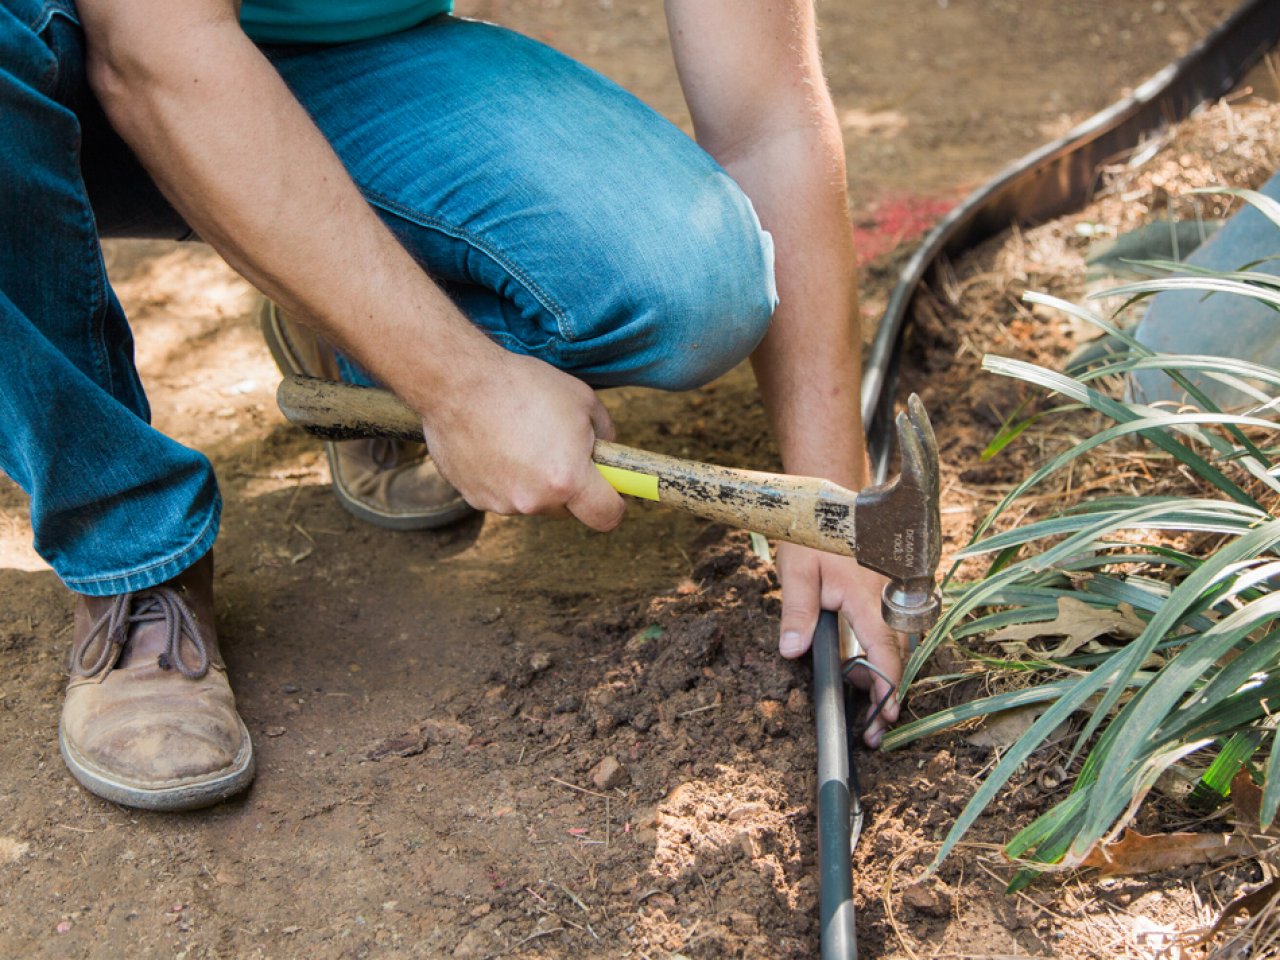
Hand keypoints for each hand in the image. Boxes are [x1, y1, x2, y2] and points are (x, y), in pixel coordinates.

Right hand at [419, 351, 625, 531]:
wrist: (458, 382)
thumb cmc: (523, 386)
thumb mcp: (583, 400)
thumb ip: (605, 434)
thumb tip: (606, 452)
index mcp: (567, 481)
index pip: (606, 517)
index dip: (613, 503)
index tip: (609, 489)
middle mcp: (534, 501)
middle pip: (567, 510)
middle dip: (569, 486)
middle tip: (558, 449)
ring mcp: (501, 503)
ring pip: (532, 500)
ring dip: (533, 480)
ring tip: (520, 438)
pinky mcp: (473, 498)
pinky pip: (501, 493)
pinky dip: (503, 476)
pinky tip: (495, 443)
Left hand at [775, 541, 905, 746]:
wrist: (831, 504)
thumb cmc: (815, 535)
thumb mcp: (797, 570)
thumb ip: (798, 611)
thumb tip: (792, 651)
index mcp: (867, 596)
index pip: (885, 650)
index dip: (888, 686)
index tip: (886, 716)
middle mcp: (885, 599)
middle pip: (896, 655)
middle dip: (888, 693)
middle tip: (874, 729)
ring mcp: (888, 598)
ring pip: (894, 646)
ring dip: (883, 676)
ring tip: (867, 706)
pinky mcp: (884, 597)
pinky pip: (888, 633)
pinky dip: (879, 655)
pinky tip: (860, 670)